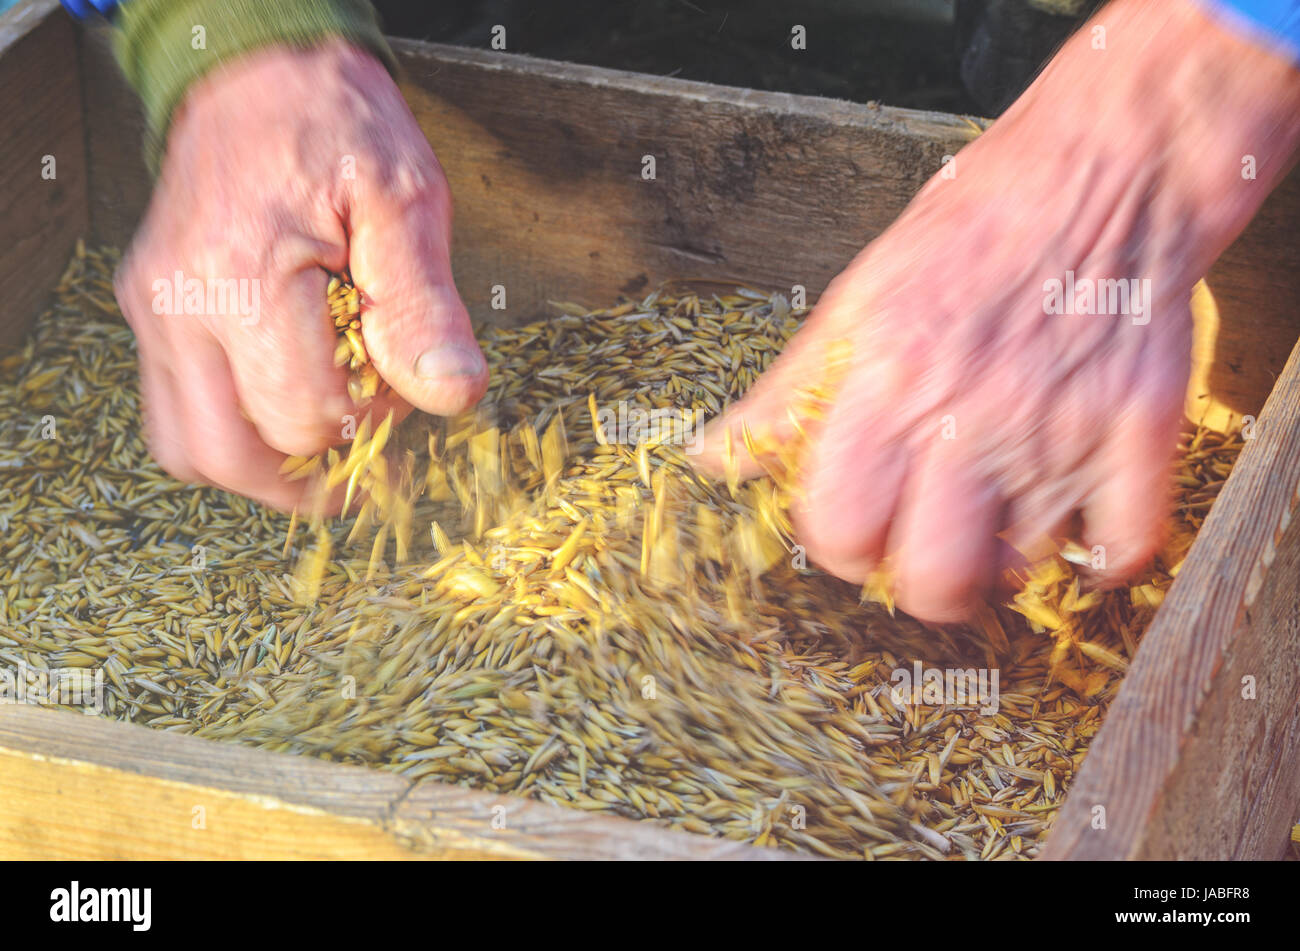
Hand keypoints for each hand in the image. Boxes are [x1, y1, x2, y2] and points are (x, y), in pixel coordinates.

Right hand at [115, 40, 487, 510]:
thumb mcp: (405, 202)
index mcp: (244, 280)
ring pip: (188, 447)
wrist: (260, 73)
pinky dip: (229, 428)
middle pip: (228, 455)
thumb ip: (424, 307)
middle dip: (306, 480)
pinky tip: (282, 404)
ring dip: (260, 467)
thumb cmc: (338, 126)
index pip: (304, 415)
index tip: (402, 392)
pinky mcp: (151, 309)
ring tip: (325, 446)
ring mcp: (155, 311)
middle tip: (367, 472)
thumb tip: (451, 395)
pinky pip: (174, 407)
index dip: (367, 426)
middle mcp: (181, 306)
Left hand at [695, 0, 1299, 621]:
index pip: (839, 529)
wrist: (1104, 173)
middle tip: (924, 545)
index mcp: (886, 386)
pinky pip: (1121, 548)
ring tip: (1000, 509)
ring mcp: (1058, 432)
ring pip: (1020, 571)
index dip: (839, 545)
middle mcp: (968, 420)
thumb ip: (787, 394)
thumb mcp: (857, 299)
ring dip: (1004, 558)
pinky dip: (1098, 552)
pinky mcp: (1138, 433)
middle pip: (931, 582)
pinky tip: (1076, 519)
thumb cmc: (973, 229)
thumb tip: (713, 458)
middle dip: (917, 581)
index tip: (856, 527)